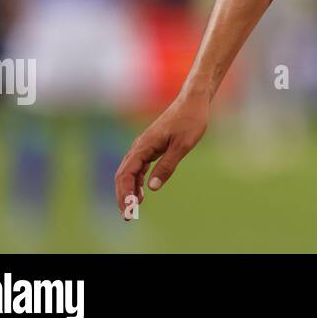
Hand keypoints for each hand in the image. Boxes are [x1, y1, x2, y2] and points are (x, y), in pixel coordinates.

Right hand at [114, 92, 208, 219]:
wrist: (193, 101)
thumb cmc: (190, 121)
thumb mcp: (182, 145)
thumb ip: (167, 166)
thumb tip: (151, 188)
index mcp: (143, 146)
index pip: (126, 174)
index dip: (124, 194)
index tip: (128, 209)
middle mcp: (139, 147)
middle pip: (123, 175)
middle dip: (122, 196)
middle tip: (128, 216)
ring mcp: (144, 147)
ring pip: (129, 172)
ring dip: (128, 190)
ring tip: (131, 209)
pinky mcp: (151, 147)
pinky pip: (138, 167)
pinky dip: (137, 181)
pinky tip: (141, 193)